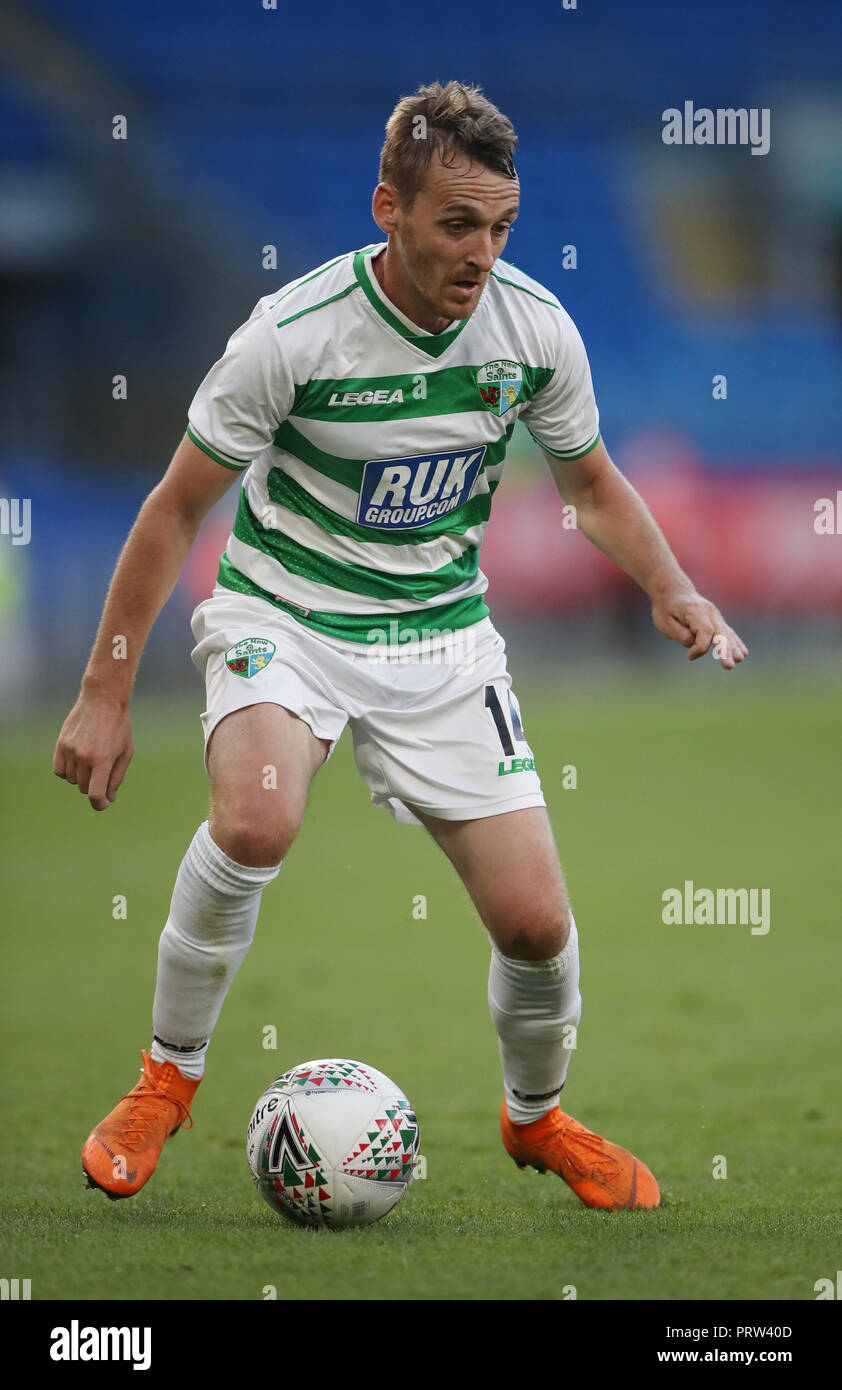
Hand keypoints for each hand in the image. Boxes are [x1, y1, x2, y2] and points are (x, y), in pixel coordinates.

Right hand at [53, 694, 133, 809]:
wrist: (103, 699)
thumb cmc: (119, 727)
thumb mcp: (126, 752)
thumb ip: (117, 777)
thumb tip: (109, 798)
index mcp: (103, 759)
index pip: (95, 794)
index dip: (99, 804)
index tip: (103, 803)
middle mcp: (84, 756)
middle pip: (84, 788)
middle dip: (94, 786)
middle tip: (103, 773)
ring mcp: (70, 750)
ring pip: (72, 780)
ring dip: (81, 777)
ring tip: (92, 761)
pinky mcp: (61, 744)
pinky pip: (59, 771)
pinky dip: (67, 772)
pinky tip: (77, 762)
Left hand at [651, 590, 747, 669]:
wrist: (673, 591)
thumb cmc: (666, 608)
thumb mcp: (665, 622)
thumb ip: (680, 635)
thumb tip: (694, 645)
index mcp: (695, 611)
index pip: (704, 632)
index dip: (699, 648)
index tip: (689, 656)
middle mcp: (709, 612)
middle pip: (720, 633)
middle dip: (725, 651)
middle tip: (729, 666)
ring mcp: (715, 616)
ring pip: (726, 634)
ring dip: (733, 648)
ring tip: (739, 659)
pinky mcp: (717, 620)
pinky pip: (728, 632)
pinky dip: (735, 643)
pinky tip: (743, 653)